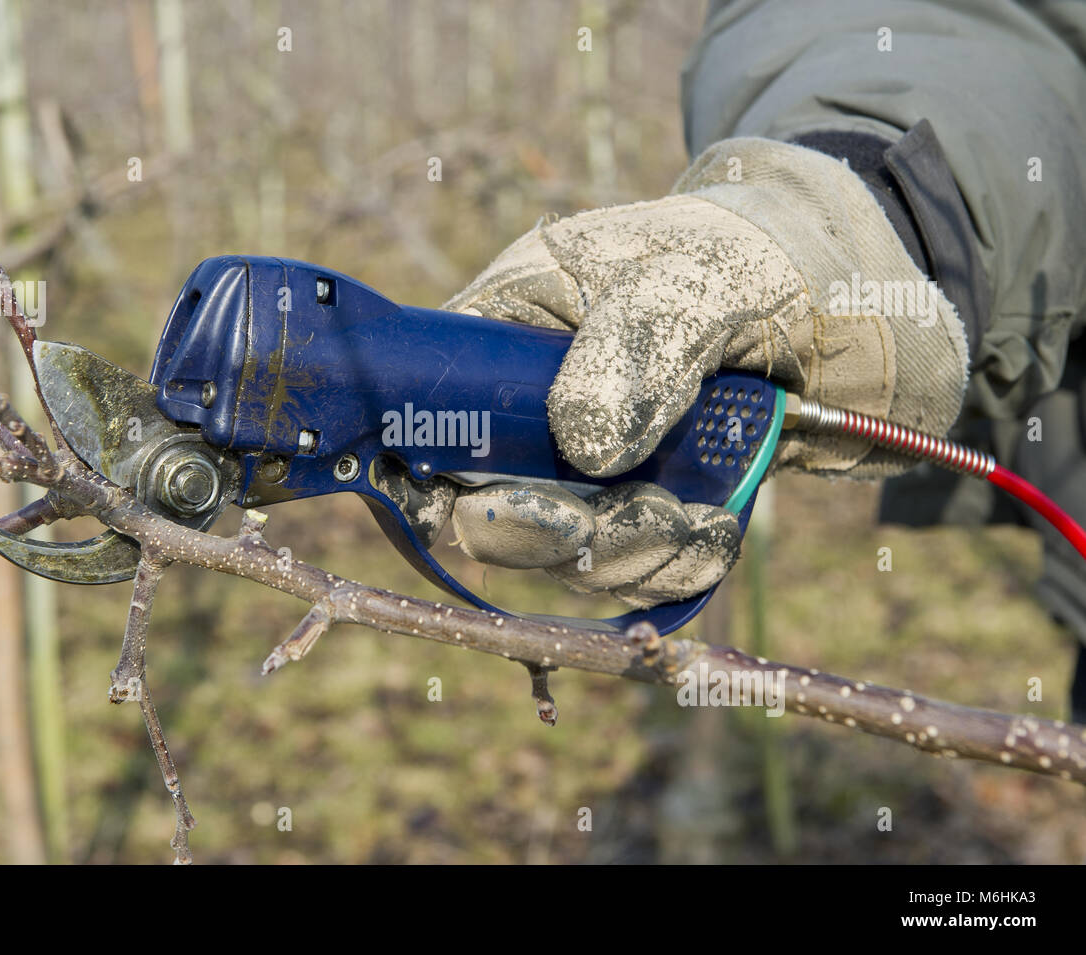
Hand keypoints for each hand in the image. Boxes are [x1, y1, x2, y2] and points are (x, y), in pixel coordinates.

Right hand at [386, 138, 969, 607]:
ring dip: (624, 555)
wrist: (832, 299)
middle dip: (550, 533)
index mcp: (507, 326)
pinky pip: (623, 565)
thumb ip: (640, 347)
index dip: (439, 471)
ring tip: (697, 520)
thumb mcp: (697, 282)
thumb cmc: (747, 259)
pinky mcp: (630, 501)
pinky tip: (712, 531)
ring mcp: (578, 461)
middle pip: (485, 501)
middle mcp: (526, 405)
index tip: (500, 507)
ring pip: (558, 550)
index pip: (428, 411)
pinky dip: (666, 565)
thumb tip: (582, 445)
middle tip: (622, 524)